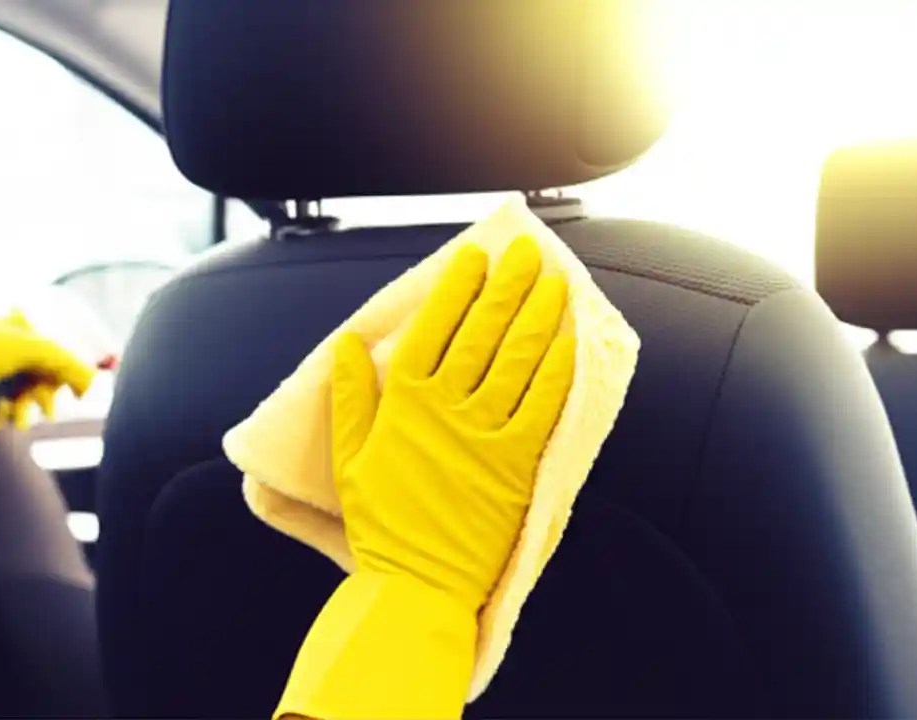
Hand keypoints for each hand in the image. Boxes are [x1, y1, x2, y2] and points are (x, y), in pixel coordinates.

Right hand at [331, 235, 575, 610]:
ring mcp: (482, 435)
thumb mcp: (349, 459)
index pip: (434, 328)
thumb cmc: (382, 525)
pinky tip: (570, 342)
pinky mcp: (515, 465)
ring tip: (555, 282)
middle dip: (507, 286)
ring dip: (537, 316)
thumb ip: (349, 397)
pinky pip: (541, 407)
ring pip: (515, 361)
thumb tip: (346, 343)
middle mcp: (444, 410)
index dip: (457, 287)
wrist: (416, 585)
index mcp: (403, 405)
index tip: (475, 255)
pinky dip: (556, 372)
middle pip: (481, 333)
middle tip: (529, 253)